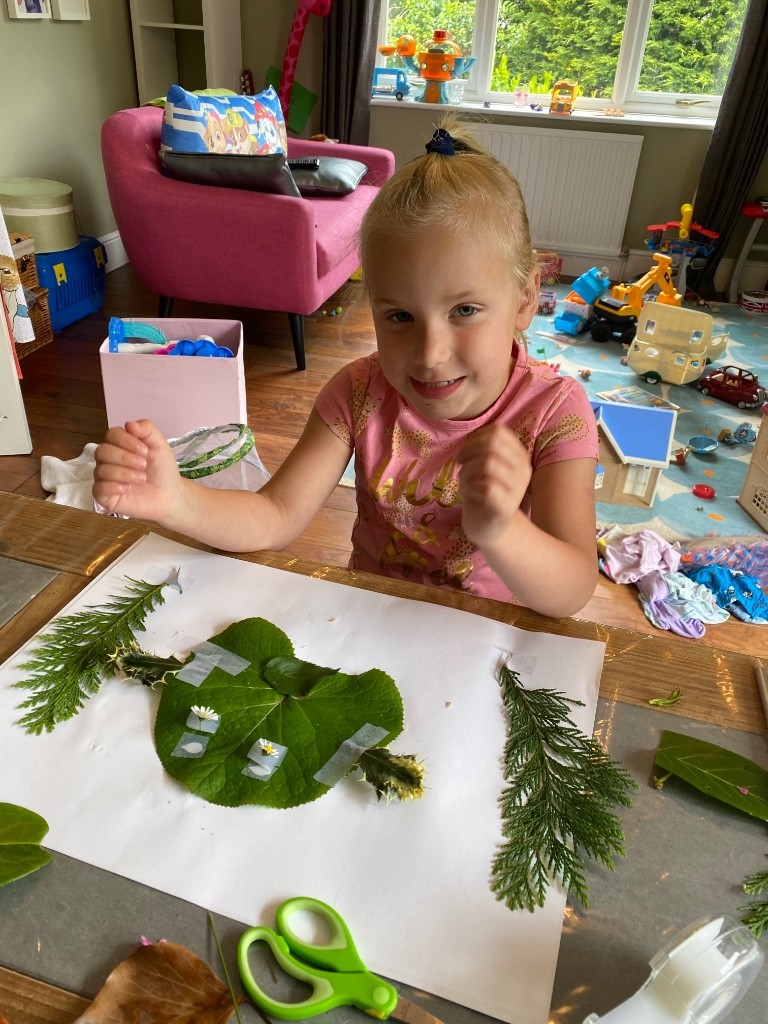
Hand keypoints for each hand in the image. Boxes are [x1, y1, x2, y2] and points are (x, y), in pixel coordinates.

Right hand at [93, 420, 179, 520]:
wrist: (169, 495)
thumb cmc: (162, 470)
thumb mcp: (160, 445)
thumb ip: (147, 429)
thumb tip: (128, 424)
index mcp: (119, 445)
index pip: (111, 434)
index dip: (126, 441)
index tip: (144, 450)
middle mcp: (108, 460)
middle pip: (102, 451)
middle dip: (125, 458)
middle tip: (143, 465)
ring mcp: (104, 478)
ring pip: (101, 470)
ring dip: (124, 473)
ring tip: (141, 478)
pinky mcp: (103, 496)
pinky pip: (98, 488)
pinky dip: (114, 487)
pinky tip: (128, 489)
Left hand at [457, 423, 531, 548]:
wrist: (490, 529)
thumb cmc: (484, 494)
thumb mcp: (484, 466)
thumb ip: (482, 450)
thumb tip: (471, 440)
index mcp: (519, 455)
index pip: (498, 431)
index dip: (475, 439)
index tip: (465, 454)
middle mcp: (523, 469)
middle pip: (492, 444)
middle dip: (468, 452)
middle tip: (460, 466)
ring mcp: (518, 488)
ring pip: (487, 463)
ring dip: (467, 473)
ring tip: (466, 484)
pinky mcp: (507, 507)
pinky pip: (485, 486)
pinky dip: (469, 489)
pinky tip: (470, 497)